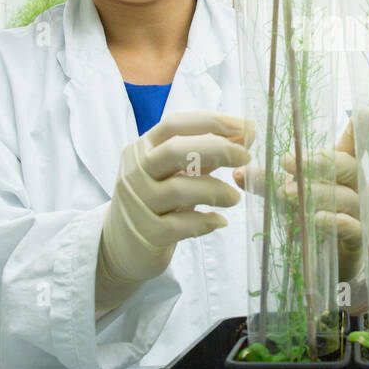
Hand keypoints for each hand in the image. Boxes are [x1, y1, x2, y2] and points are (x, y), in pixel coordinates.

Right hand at [97, 110, 255, 310]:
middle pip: (175, 151)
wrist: (123, 246)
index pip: (174, 125)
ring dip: (216, 190)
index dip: (212, 122)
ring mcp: (139, 203)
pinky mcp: (146, 233)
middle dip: (217, 149)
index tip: (245, 126)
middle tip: (246, 156)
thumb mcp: (176, 172)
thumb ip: (205, 154)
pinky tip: (220, 221)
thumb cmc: (157, 201)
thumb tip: (245, 135)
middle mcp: (136, 171)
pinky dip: (205, 222)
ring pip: (179, 189)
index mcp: (142, 149)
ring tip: (234, 197)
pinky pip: (180, 225)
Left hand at [233, 119, 363, 304]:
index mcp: (343, 171)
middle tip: (285, 161)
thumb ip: (269, 184)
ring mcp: (361, 214)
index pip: (356, 143)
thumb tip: (240, 171)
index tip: (363, 111)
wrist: (327, 268)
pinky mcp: (359, 241)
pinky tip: (314, 219)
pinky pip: (351, 227)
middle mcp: (357, 188)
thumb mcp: (290, 199)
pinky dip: (333, 222)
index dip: (362, 127)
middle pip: (346, 165)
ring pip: (345, 196)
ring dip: (316, 193)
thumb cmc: (311, 223)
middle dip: (317, 161)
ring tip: (286, 193)